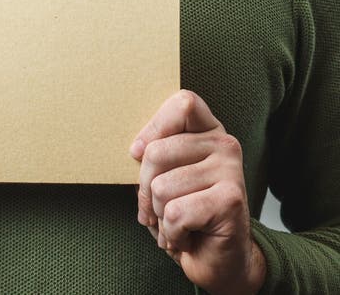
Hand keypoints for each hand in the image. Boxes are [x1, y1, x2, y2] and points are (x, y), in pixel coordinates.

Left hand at [129, 90, 265, 294]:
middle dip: (146, 190)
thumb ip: (155, 155)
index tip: (139, 154)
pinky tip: (187, 236)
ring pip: (162, 187)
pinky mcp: (231, 200)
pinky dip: (172, 233)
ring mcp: (231, 170)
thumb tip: (136, 149)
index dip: (154, 127)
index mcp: (208, 131)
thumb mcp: (165, 177)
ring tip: (177, 223)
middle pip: (156, 152)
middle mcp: (225, 144)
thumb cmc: (187, 215)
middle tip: (159, 209)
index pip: (182, 103)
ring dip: (160, 216)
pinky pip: (176, 213)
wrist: (219, 262)